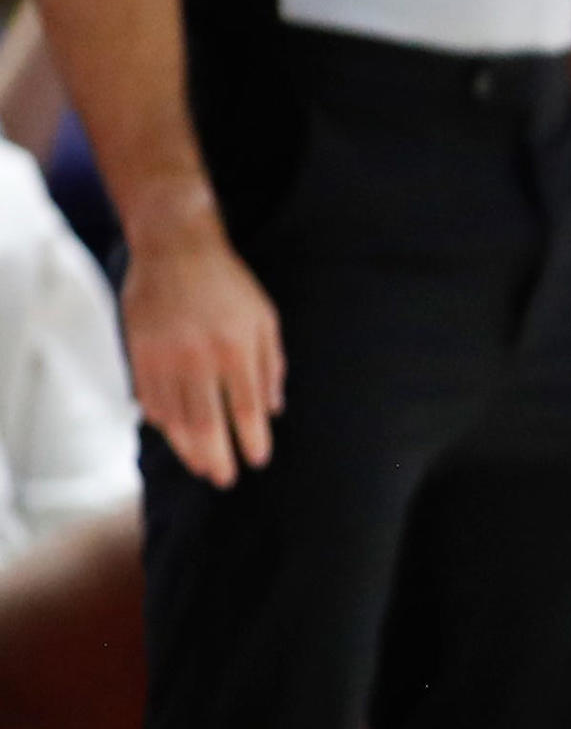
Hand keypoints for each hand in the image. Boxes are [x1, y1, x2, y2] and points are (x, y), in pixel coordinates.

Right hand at [121, 211, 281, 487]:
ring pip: (173, 417)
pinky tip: (173, 434)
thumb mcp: (265, 319)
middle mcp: (198, 357)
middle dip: (216, 456)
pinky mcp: (137, 352)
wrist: (174, 249)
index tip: (258, 460)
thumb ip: (271, 366)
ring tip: (200, 466)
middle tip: (225, 479)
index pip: (245, 409)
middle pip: (206, 422)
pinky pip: (148, 398)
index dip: (252, 440)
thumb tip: (274, 411)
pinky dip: (160, 421)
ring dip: (187, 447)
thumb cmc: (229, 286)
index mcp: (236, 349)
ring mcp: (163, 356)